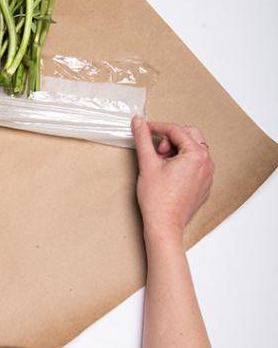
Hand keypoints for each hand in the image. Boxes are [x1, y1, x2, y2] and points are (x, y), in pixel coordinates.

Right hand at [131, 117, 214, 245]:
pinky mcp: (204, 185)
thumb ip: (143, 138)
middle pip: (190, 136)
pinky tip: (169, 174)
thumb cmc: (157, 199)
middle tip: (157, 151)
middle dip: (171, 138)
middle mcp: (207, 163)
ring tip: (162, 164)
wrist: (165, 225)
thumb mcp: (147, 163)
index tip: (145, 129)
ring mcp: (208, 175)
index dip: (158, 127)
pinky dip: (183, 162)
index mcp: (196, 155)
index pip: (176, 130)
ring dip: (177, 150)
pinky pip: (196, 164)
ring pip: (193, 150)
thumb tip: (139, 122)